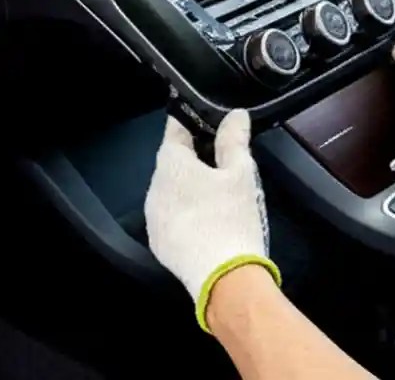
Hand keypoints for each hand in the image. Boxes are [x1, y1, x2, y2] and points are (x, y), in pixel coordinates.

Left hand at [144, 109, 280, 331]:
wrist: (225, 279)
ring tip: (218, 192)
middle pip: (172, 163)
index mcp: (171, 165)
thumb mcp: (241, 173)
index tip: (207, 119)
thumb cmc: (232, 217)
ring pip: (171, 191)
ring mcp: (153, 219)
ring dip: (188, 187)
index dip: (192, 122)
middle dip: (193, 157)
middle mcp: (154, 189)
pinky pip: (171, 217)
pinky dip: (186, 212)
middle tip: (222, 159)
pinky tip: (207, 220)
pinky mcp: (159, 244)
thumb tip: (234, 115)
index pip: (175, 131)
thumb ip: (235, 140)